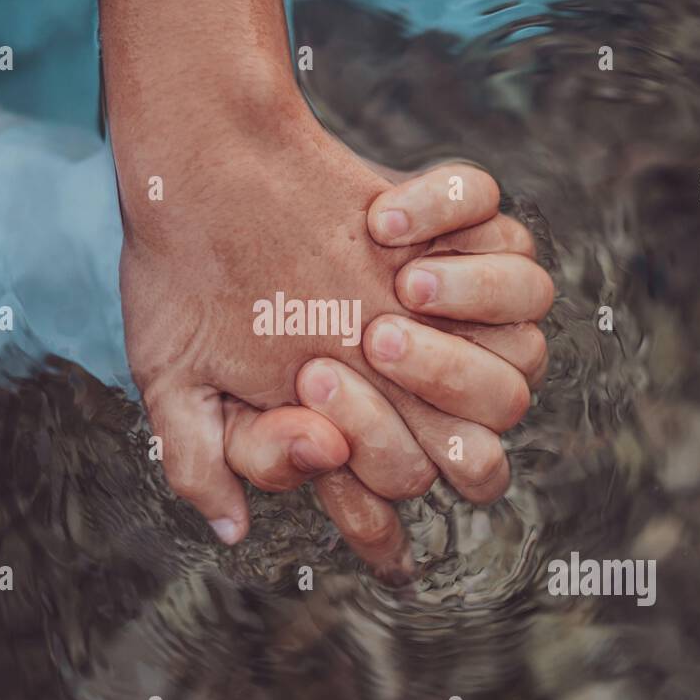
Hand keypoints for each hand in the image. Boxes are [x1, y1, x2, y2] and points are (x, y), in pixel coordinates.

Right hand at [100, 0, 552, 577]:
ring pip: (524, 345)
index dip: (384, 479)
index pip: (410, 481)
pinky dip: (454, 220)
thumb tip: (236, 526)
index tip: (328, 412)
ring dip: (468, 320)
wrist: (199, 172)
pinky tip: (384, 216)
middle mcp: (422, 375)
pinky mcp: (460, 229)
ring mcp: (453, 306)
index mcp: (362, 421)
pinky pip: (508, 237)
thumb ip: (201, 456)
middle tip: (356, 347)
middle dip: (431, 393)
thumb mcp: (175, 377)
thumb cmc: (187, 283)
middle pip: (487, 427)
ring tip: (400, 285)